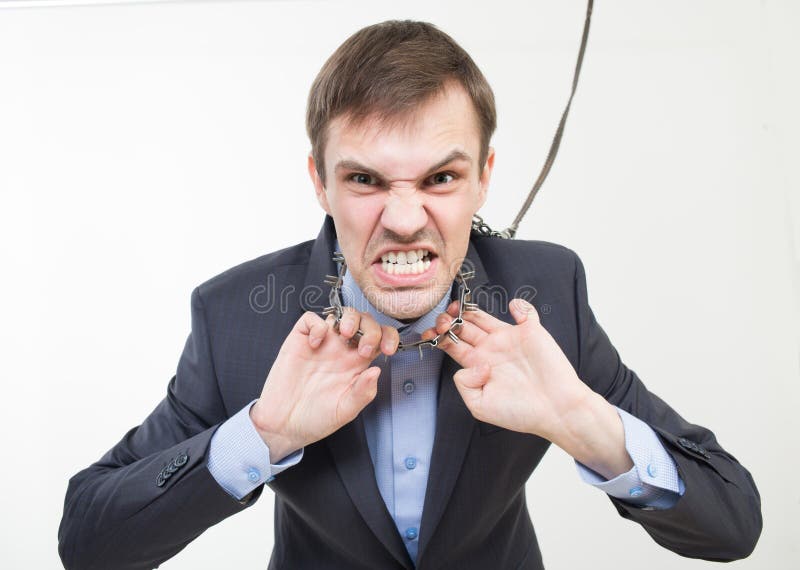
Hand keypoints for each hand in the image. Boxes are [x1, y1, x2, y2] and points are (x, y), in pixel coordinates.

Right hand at [250, 308, 398, 461]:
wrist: (284, 425)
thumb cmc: (315, 419)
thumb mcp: (345, 410)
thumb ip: (363, 392)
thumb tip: (376, 371)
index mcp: (357, 364)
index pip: (380, 340)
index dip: (388, 338)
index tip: (388, 350)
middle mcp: (341, 351)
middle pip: (365, 322)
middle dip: (371, 328)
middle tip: (364, 348)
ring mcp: (322, 344)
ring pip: (341, 314)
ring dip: (349, 319)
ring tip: (345, 336)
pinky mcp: (300, 341)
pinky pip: (310, 319)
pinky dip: (317, 325)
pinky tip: (315, 343)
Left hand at [423, 298, 631, 477]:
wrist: (556, 410)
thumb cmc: (521, 413)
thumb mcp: (480, 406)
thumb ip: (465, 384)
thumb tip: (475, 363)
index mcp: (477, 365)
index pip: (452, 344)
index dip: (439, 336)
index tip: (432, 333)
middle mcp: (491, 349)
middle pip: (463, 327)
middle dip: (448, 320)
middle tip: (444, 319)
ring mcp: (510, 339)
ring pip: (483, 316)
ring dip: (469, 309)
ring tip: (460, 309)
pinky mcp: (531, 332)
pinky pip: (524, 311)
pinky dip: (519, 306)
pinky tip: (514, 310)